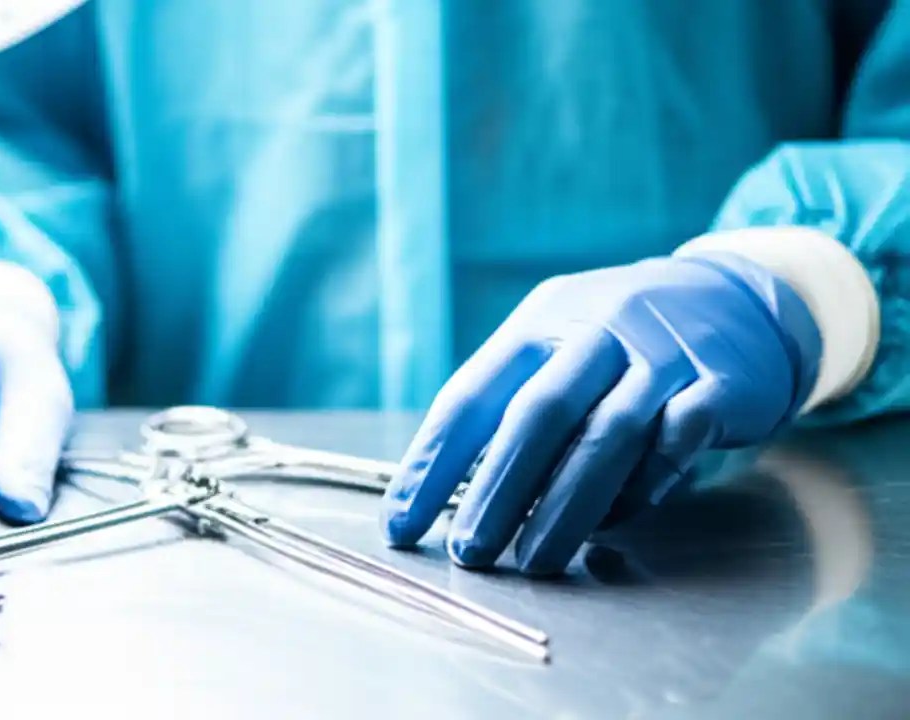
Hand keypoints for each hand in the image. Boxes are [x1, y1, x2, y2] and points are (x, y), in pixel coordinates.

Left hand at [380, 252, 821, 574]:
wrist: (736, 297)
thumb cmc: (618, 340)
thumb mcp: (556, 343)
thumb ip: (511, 403)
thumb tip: (449, 491)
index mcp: (538, 323)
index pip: (470, 396)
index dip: (431, 464)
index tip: (401, 524)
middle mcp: (596, 331)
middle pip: (536, 415)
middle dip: (496, 489)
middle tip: (469, 550)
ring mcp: (660, 357)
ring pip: (606, 436)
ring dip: (564, 506)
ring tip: (532, 559)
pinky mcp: (719, 387)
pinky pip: (674, 444)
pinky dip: (640, 488)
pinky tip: (612, 522)